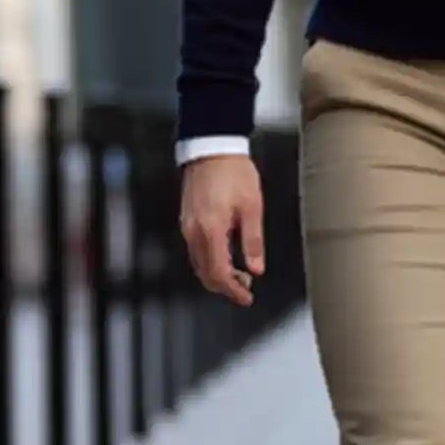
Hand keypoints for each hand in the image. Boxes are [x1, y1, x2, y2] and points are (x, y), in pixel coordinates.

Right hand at [179, 155, 264, 306]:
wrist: (212, 147)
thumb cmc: (233, 171)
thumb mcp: (252, 207)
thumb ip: (253, 241)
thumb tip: (257, 268)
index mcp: (211, 230)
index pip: (218, 273)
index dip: (232, 290)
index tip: (247, 297)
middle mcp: (194, 231)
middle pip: (205, 273)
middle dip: (225, 286)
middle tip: (246, 288)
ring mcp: (187, 225)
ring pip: (199, 263)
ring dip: (218, 274)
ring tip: (241, 273)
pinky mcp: (187, 219)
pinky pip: (196, 250)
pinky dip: (210, 260)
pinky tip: (226, 256)